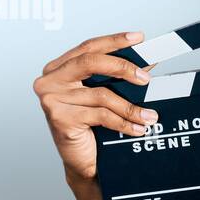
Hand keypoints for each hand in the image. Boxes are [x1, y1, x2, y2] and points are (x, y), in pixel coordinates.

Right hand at [33, 31, 157, 180]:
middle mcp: (49, 80)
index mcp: (58, 68)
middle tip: (146, 78)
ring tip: (150, 116)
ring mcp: (51, 99)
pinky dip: (124, 122)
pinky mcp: (59, 119)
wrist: (82, 161)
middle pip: (90, 62)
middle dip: (123, 67)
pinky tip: (138, 129)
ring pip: (101, 94)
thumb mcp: (103, 96)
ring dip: (131, 107)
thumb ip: (117, 77)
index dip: (114, 40)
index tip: (138, 38)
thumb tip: (147, 61)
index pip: (88, 47)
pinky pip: (101, 115)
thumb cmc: (92, 126)